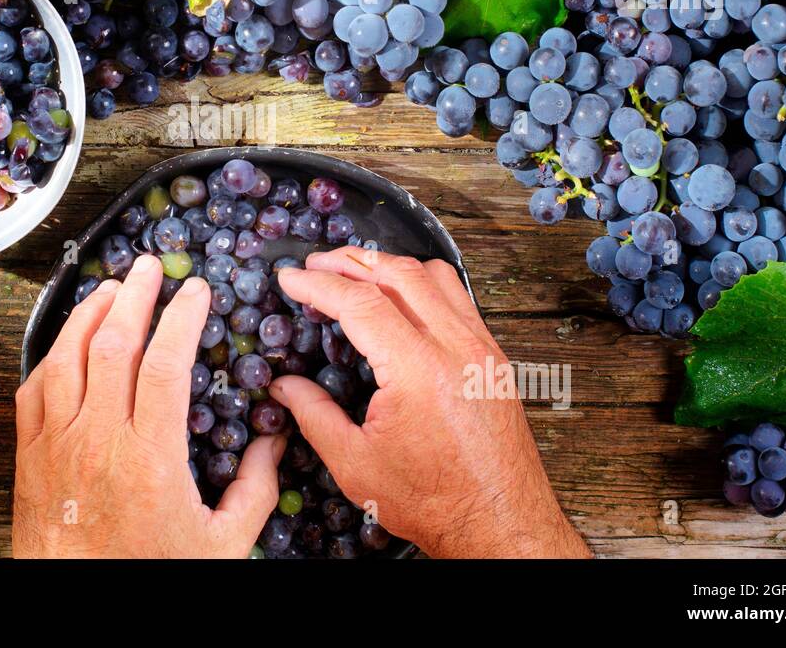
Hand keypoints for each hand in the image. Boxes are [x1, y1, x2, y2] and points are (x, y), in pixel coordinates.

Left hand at [13, 253, 283, 557]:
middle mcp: (99, 439)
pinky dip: (49, 356)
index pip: (166, 361)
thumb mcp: (222, 544)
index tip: (196, 290)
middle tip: (150, 266)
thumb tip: (273, 443)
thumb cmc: (148, 575)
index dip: (182, 316)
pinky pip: (32, 390)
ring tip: (109, 288)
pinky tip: (64, 343)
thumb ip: (254, 489)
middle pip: (113, 343)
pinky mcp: (30, 457)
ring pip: (66, 356)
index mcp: (150, 455)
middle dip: (134, 295)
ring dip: (88, 313)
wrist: (79, 605)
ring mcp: (58, 444)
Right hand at [271, 247, 588, 558]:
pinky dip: (423, 284)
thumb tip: (285, 386)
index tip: (290, 277)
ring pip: (435, 276)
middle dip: (351, 261)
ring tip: (357, 270)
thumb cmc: (437, 501)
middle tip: (316, 263)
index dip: (318, 284)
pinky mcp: (494, 358)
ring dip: (390, 265)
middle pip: (399, 273)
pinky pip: (458, 299)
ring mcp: (481, 349)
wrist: (501, 524)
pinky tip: (402, 298)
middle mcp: (456, 348)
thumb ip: (315, 415)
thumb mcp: (357, 464)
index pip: (360, 302)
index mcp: (419, 370)